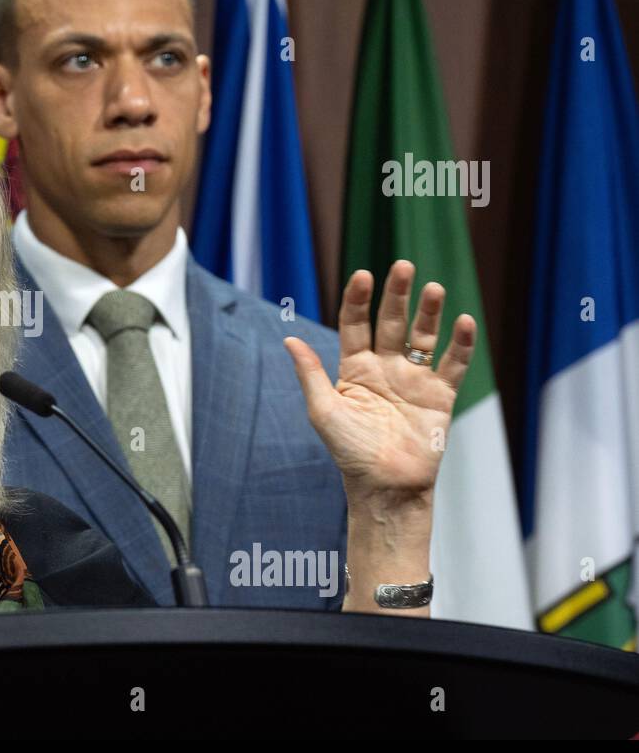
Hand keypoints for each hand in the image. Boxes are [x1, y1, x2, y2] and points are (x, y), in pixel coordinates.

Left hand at [282, 260, 476, 505]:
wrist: (385, 487)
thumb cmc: (349, 451)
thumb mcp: (324, 410)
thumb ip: (311, 374)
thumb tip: (289, 339)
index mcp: (354, 369)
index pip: (356, 324)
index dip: (359, 300)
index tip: (363, 275)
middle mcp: (385, 368)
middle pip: (391, 322)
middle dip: (397, 295)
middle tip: (403, 266)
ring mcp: (414, 380)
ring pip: (423, 337)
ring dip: (429, 313)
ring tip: (434, 288)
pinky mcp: (440, 396)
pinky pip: (452, 365)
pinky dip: (461, 345)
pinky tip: (464, 323)